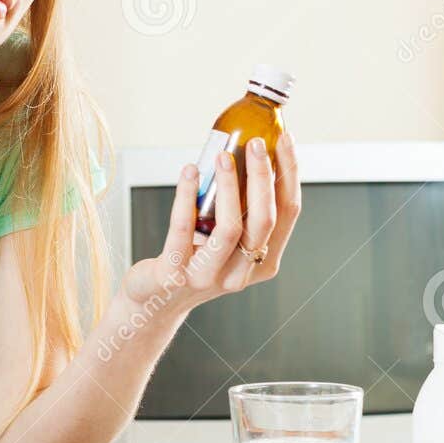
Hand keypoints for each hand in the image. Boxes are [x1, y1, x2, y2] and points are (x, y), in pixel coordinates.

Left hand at [120, 131, 300, 312]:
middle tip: (256, 143)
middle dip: (264, 177)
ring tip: (222, 156)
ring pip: (230, 229)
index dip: (290, 174)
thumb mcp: (224, 239)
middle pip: (264, 221)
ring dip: (229, 186)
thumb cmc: (191, 261)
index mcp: (262, 262)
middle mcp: (240, 273)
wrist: (153, 301)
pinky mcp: (174, 274)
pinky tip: (188, 172)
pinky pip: (183, 229)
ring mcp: (207, 277)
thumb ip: (240, 208)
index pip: (287, 214)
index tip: (285, 141)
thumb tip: (246, 153)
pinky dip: (187, 196)